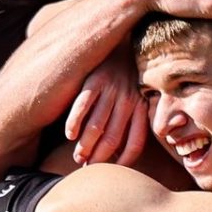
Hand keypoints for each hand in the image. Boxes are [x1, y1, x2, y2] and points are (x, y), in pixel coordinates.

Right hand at [66, 51, 149, 165]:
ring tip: (78, 157)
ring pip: (96, 126)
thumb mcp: (140, 96)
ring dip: (85, 146)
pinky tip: (69, 135)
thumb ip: (133, 120)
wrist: (122, 40)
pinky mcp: (94, 79)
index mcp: (142, 106)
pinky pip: (83, 106)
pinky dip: (74, 123)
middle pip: (112, 139)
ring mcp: (111, 89)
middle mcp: (128, 99)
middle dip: (99, 158)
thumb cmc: (130, 76)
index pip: (136, 143)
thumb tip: (118, 153)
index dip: (123, 162)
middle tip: (88, 168)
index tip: (111, 171)